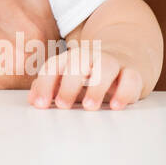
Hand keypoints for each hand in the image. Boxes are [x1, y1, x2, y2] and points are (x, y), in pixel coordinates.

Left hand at [28, 41, 145, 110]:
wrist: (125, 56)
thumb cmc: (89, 74)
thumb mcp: (68, 79)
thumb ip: (49, 88)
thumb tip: (32, 100)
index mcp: (70, 58)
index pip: (54, 66)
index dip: (45, 84)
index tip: (40, 104)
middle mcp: (91, 57)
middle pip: (78, 62)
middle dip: (68, 85)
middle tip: (62, 106)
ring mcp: (113, 63)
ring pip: (105, 67)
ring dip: (96, 86)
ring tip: (89, 107)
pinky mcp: (133, 72)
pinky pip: (131, 78)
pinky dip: (124, 92)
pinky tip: (115, 106)